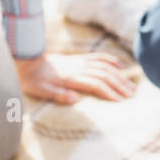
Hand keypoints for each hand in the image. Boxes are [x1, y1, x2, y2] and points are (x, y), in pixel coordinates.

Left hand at [14, 51, 136, 103]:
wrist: (27, 61)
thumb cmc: (33, 79)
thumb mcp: (41, 90)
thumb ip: (58, 94)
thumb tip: (75, 99)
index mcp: (72, 77)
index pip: (97, 84)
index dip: (110, 93)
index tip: (121, 102)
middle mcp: (79, 68)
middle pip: (106, 75)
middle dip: (120, 86)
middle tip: (132, 96)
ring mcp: (81, 62)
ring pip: (106, 67)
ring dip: (120, 76)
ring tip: (131, 86)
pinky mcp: (79, 58)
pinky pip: (99, 57)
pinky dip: (112, 60)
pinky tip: (121, 66)